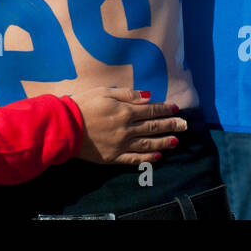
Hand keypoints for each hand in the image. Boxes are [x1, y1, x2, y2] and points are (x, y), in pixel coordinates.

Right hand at [70, 87, 187, 165]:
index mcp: (125, 111)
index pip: (151, 110)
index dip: (165, 109)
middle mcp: (127, 128)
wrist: (65, 126)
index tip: (176, 109)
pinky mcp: (114, 157)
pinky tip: (158, 156)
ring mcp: (121, 144)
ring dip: (164, 141)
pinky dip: (148, 158)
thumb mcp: (104, 91)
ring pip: (148, 144)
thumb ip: (127, 94)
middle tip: (185, 125)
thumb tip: (147, 97)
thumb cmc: (83, 104)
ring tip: (176, 141)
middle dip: (171, 125)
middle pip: (153, 126)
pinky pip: (135, 159)